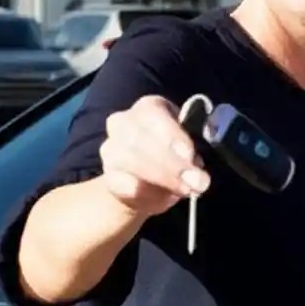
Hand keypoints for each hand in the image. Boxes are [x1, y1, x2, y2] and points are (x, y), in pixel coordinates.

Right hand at [99, 95, 210, 216]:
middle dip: (170, 162)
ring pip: (128, 161)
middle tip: (196, 180)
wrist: (145, 182)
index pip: (153, 114)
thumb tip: (195, 168)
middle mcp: (123, 123)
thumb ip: (191, 153)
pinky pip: (124, 185)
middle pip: (138, 139)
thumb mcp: (187, 147)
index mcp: (149, 108)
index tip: (189, 154)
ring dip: (162, 178)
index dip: (172, 134)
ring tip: (186, 189)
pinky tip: (165, 197)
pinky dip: (148, 194)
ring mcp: (111, 150)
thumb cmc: (173, 155)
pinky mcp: (108, 177)